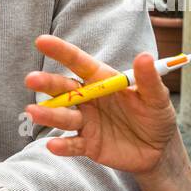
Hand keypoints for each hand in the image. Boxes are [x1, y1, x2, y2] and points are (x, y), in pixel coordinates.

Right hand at [23, 35, 177, 175]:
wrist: (159, 150)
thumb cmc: (156, 115)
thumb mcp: (157, 97)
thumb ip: (148, 79)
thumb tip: (144, 56)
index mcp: (102, 80)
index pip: (79, 62)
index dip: (61, 51)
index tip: (42, 41)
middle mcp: (90, 99)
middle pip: (64, 89)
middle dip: (47, 84)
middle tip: (31, 80)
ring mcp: (87, 122)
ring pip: (64, 116)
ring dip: (49, 114)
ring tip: (33, 112)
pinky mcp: (89, 145)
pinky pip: (73, 145)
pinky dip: (63, 145)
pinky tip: (52, 145)